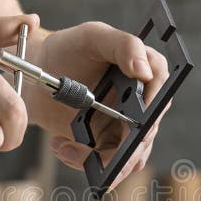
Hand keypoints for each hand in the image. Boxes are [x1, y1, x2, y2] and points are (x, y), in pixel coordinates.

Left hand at [27, 22, 168, 189]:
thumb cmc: (68, 48)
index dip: (152, 110)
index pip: (161, 91)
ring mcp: (127, 125)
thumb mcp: (93, 37)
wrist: (39, 73)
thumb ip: (124, 45)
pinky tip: (61, 146)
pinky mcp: (109, 142)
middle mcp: (144, 101)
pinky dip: (85, 162)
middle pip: (148, 131)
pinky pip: (109, 164)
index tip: (135, 123)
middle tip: (99, 152)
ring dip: (105, 162)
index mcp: (147, 70)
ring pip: (132, 155)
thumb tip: (145, 71)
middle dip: (126, 149)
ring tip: (69, 150)